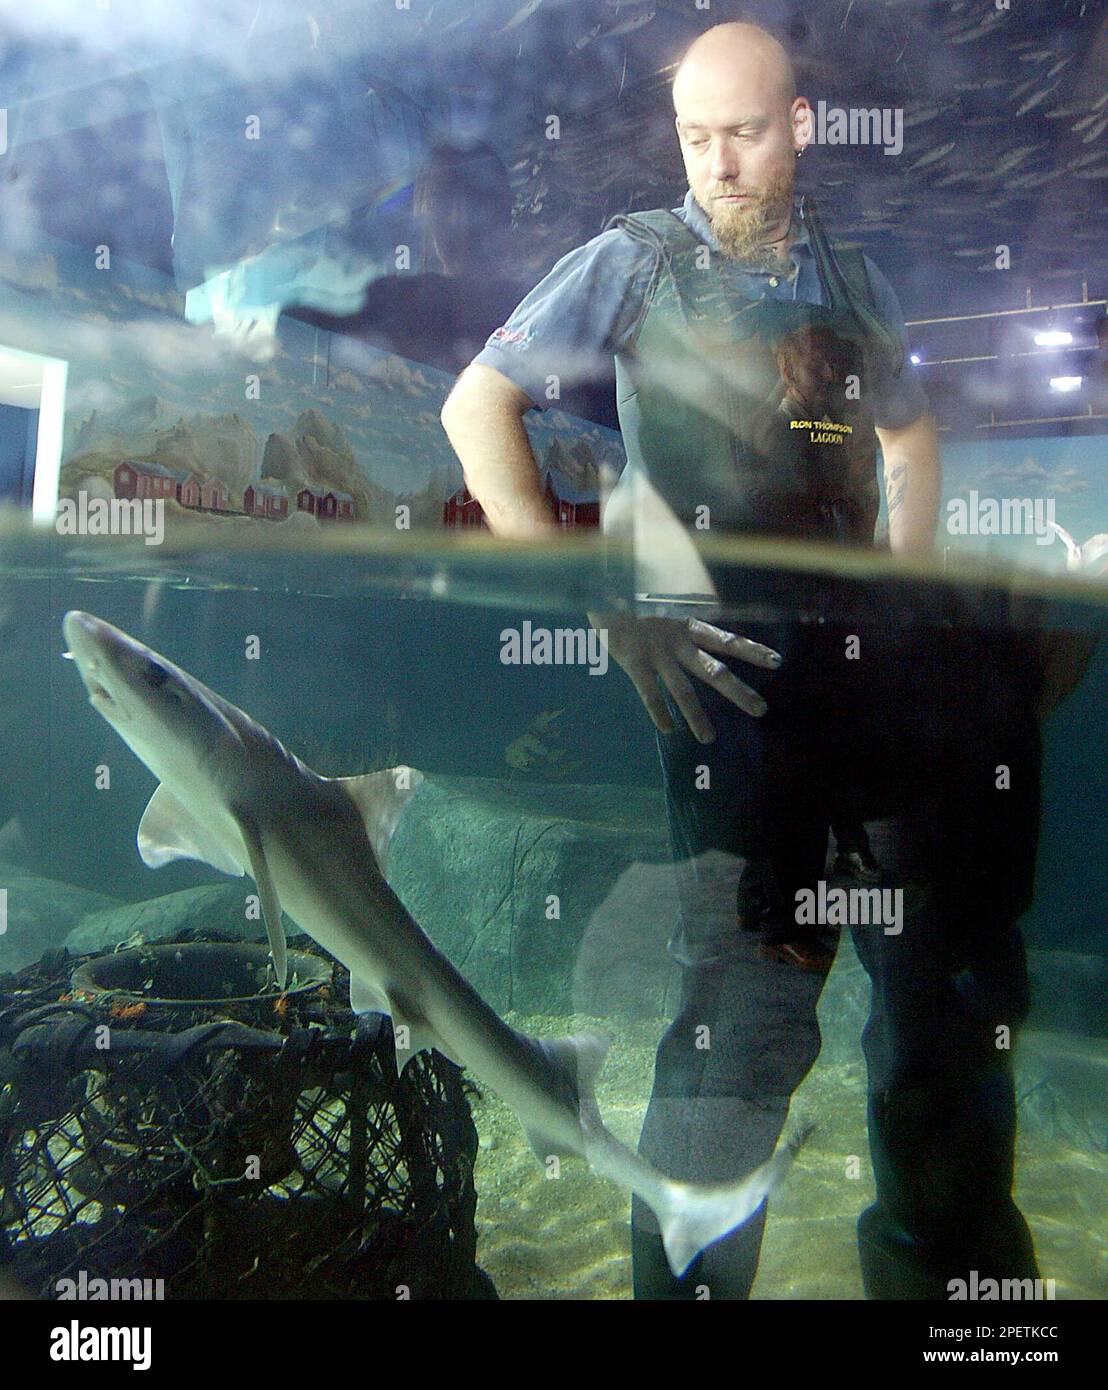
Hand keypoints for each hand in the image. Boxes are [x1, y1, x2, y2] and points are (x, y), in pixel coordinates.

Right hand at [588, 611, 780, 742]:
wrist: (597, 578)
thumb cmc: (628, 593)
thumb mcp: (657, 602)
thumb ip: (672, 615)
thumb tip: (687, 622)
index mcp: (686, 624)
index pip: (726, 639)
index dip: (751, 650)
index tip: (776, 662)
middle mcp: (677, 640)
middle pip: (714, 669)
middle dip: (737, 691)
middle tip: (762, 711)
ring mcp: (655, 652)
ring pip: (682, 689)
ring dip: (696, 715)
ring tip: (709, 739)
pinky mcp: (632, 659)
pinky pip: (648, 691)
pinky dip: (658, 710)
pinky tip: (668, 729)